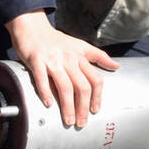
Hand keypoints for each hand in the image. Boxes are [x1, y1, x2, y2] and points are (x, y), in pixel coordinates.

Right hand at [7, 10, 118, 127]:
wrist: (31, 26)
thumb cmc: (55, 39)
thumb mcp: (80, 45)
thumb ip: (98, 56)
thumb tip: (116, 66)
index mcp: (80, 56)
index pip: (95, 78)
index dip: (97, 96)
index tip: (95, 110)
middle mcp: (69, 58)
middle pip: (82, 86)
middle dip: (83, 107)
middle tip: (81, 122)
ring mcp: (53, 60)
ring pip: (64, 86)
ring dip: (68, 106)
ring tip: (68, 120)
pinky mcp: (36, 60)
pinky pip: (42, 79)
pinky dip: (46, 93)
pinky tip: (49, 104)